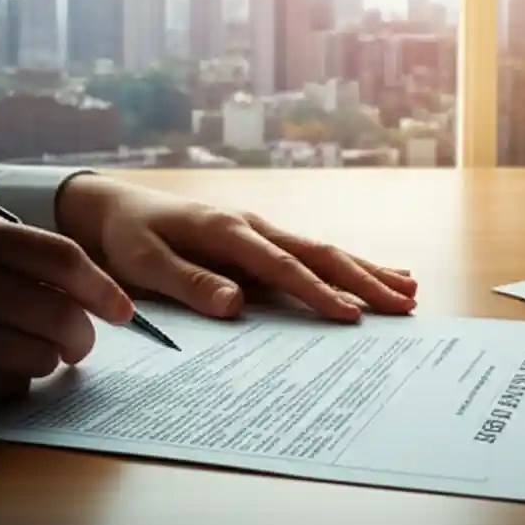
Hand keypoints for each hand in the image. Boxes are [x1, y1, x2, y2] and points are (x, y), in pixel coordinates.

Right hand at [0, 210, 132, 416]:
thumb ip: (2, 255)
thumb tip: (83, 289)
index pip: (60, 257)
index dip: (102, 286)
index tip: (124, 309)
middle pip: (62, 316)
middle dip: (80, 337)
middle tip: (74, 344)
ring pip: (41, 357)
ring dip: (39, 362)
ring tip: (4, 351)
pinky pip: (6, 388)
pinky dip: (4, 384)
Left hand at [56, 175, 417, 322]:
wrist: (114, 207)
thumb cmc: (126, 239)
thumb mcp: (144, 263)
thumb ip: (189, 283)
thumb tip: (237, 305)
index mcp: (228, 233)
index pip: (284, 268)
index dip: (320, 293)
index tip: (354, 317)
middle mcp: (255, 227)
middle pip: (321, 255)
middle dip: (365, 280)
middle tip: (406, 305)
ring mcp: (262, 231)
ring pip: (326, 251)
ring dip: (368, 271)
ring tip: (410, 290)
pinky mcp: (262, 241)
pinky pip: (312, 254)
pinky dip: (349, 265)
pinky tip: (377, 273)